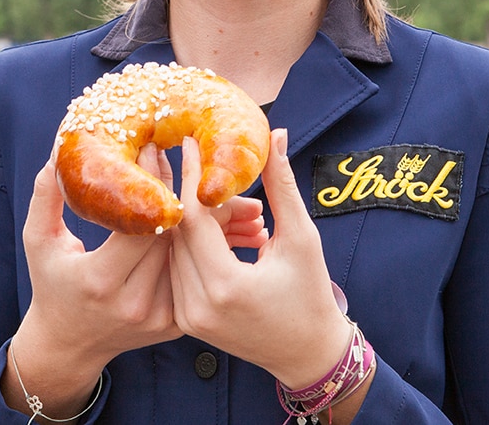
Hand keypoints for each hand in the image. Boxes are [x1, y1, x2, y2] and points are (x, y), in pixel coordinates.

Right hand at [6, 144, 180, 414]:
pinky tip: (207, 215)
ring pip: (190, 253)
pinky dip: (201, 244)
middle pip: (171, 236)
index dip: (149, 183)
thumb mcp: (39, 242)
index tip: (153, 148)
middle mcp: (133, 303)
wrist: (69, 345)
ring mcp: (158, 316)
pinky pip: (195, 273)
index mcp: (100, 281)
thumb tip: (57, 152)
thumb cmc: (51, 284)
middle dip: (177, 191)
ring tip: (200, 176)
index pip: (138, 224)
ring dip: (197, 215)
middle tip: (181, 155)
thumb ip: (45, 197)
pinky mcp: (175, 324)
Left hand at [168, 129, 353, 389]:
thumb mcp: (301, 238)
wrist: (307, 353)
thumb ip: (281, 185)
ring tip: (237, 212)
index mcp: (226, 286)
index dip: (193, 177)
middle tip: (219, 174)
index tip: (190, 144)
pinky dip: (199, 245)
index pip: (194, 219)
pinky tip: (229, 234)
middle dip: (201, 198)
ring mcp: (188, 316)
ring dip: (201, 222)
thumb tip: (275, 135)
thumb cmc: (310, 295)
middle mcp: (198, 304)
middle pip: (181, 231)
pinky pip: (181, 267)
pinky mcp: (186, 319)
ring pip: (178, 248)